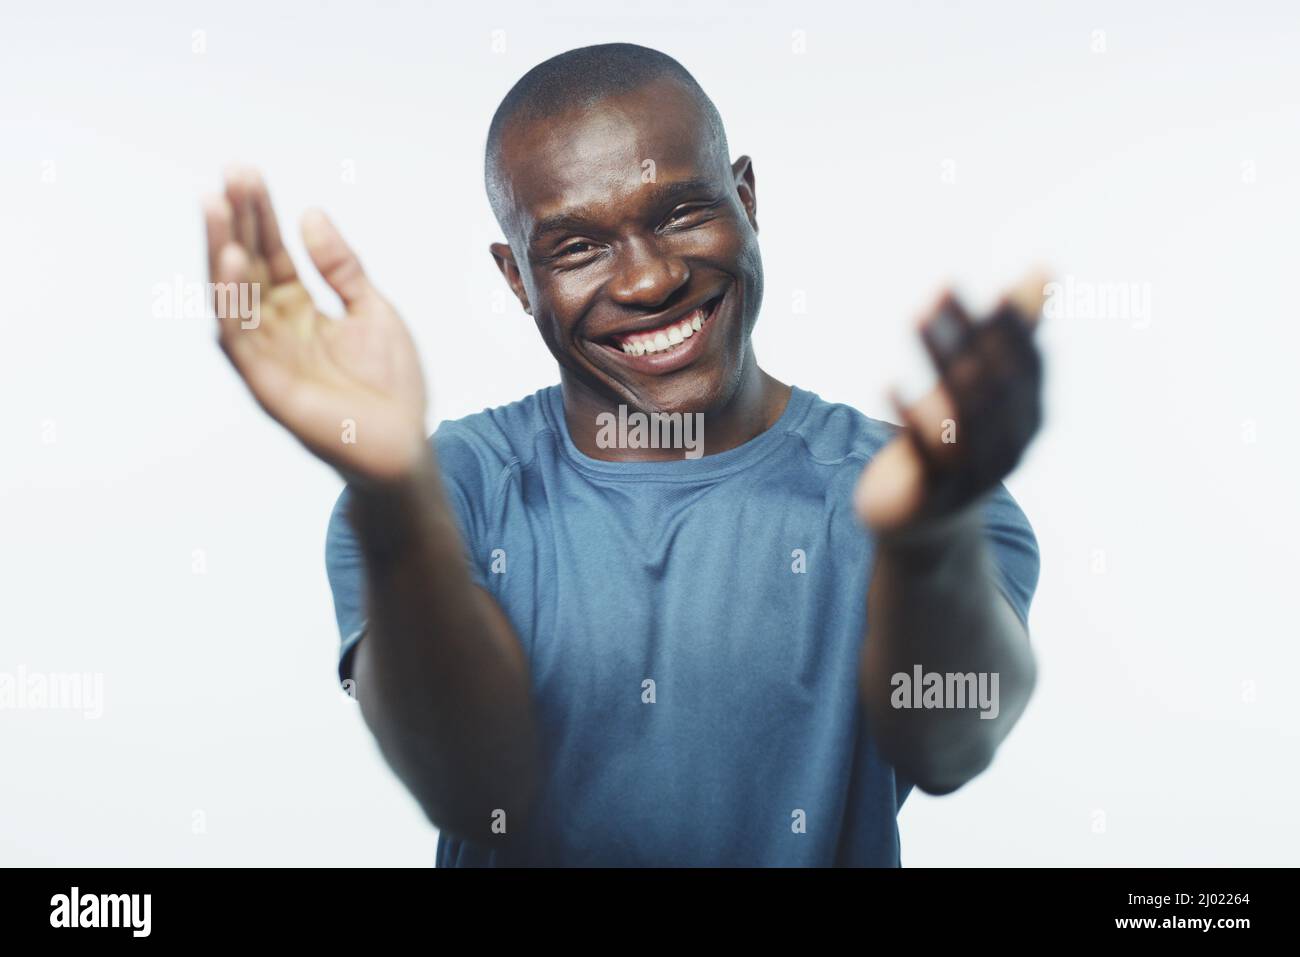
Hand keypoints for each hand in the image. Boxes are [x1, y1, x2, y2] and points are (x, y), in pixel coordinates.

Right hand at [203, 167, 427, 484]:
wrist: (405, 446)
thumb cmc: (391, 385)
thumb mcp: (372, 309)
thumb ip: (341, 267)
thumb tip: (310, 214)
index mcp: (299, 310)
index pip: (270, 254)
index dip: (259, 215)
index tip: (246, 173)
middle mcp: (276, 328)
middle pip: (248, 267)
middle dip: (237, 221)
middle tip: (230, 175)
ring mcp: (267, 356)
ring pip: (233, 297)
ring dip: (221, 251)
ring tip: (215, 206)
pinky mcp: (267, 384)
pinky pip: (240, 339)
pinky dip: (233, 301)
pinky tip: (232, 262)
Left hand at [855, 271, 1047, 532]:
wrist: (925, 527)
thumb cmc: (956, 443)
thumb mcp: (985, 390)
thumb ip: (1013, 335)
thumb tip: (1046, 269)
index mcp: (1026, 417)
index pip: (1026, 365)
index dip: (1012, 328)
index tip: (996, 289)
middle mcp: (1007, 445)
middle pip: (993, 382)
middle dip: (971, 334)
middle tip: (942, 288)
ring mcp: (972, 474)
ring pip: (961, 412)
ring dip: (941, 358)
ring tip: (918, 315)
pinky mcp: (932, 495)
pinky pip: (924, 454)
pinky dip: (907, 416)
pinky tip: (887, 382)